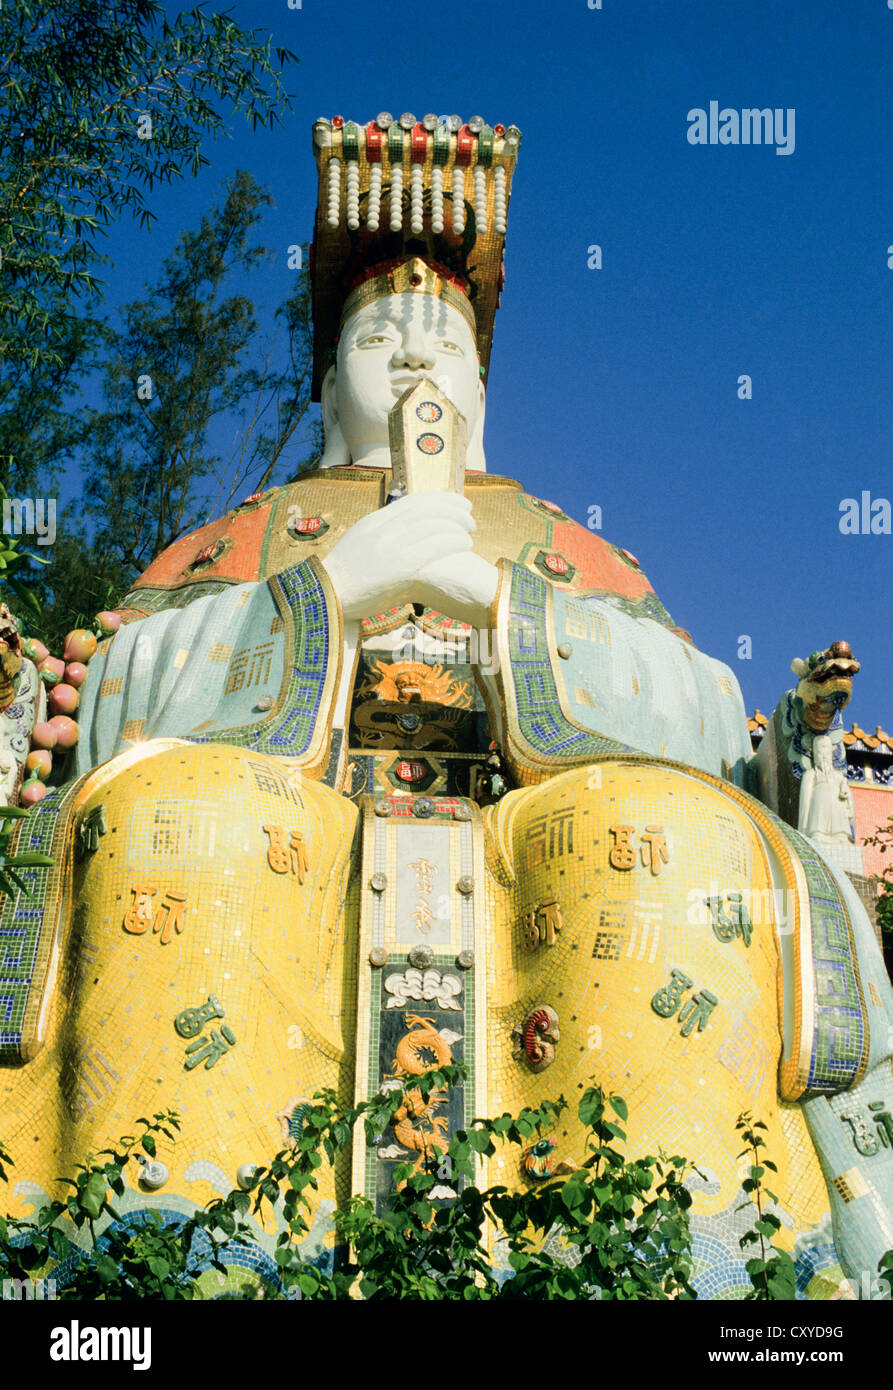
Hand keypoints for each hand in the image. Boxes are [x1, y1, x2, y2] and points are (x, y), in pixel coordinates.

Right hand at [324, 492, 497, 625]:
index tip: (456, 502)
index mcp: (374, 522)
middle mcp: (385, 529)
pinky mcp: (402, 567)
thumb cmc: (345, 579)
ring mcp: (393, 547)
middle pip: (428, 509)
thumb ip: (381, 535)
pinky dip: (454, 541)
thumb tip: (402, 531)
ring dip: (458, 525)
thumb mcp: (360, 546)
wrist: (326, 597)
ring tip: (470, 532)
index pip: (414, 501)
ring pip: (435, 525)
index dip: (440, 499)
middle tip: (469, 515)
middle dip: (454, 508)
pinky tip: (465, 545)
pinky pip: (436, 546)